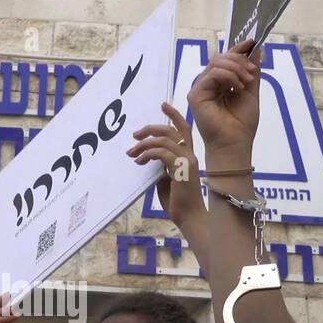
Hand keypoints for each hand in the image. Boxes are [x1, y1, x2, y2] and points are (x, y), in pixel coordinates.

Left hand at [127, 102, 203, 224]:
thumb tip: (149, 157)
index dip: (174, 115)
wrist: (189, 217)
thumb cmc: (178, 201)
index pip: (183, 129)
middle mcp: (190, 154)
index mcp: (188, 155)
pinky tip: (139, 161)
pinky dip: (147, 154)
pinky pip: (161, 153)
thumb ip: (161, 165)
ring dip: (144, 144)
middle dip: (151, 128)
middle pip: (171, 130)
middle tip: (135, 134)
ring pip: (163, 140)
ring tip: (132, 152)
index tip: (162, 105)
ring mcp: (186, 160)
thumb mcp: (166, 179)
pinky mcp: (180, 168)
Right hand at [187, 40, 261, 160]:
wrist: (235, 143)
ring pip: (216, 63)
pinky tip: (237, 87)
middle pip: (220, 58)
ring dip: (236, 68)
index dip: (238, 49)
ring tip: (247, 82)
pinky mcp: (196, 95)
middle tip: (252, 71)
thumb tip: (255, 47)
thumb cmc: (242, 123)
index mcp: (219, 83)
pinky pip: (211, 74)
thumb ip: (252, 70)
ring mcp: (200, 89)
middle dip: (239, 60)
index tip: (252, 42)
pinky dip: (228, 76)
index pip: (225, 59)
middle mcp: (208, 84)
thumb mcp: (251, 91)